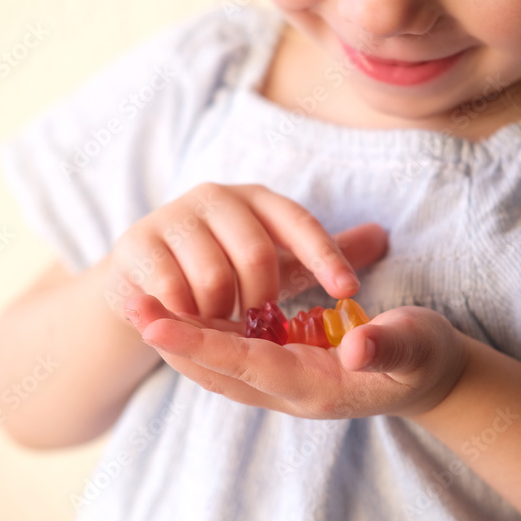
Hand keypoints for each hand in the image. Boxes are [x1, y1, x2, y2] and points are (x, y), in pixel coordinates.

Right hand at [102, 182, 387, 323]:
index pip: (299, 223)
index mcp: (256, 199)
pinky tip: (193, 322)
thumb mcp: (278, 259)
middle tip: (261, 323)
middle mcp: (215, 197)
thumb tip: (383, 235)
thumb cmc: (225, 268)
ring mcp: (172, 217)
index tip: (349, 292)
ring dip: (224, 314)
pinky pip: (171, 291)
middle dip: (264, 300)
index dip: (326, 256)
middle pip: (256, 254)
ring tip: (223, 323)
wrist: (146, 276)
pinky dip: (189, 317)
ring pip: (214, 278)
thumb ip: (323, 251)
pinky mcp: (137, 245)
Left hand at [123, 294, 469, 419]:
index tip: (154, 322)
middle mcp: (291, 390)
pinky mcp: (284, 369)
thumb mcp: (416, 348)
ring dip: (179, 339)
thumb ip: (386, 347)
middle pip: (217, 370)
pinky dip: (202, 337)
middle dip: (172, 340)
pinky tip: (181, 310)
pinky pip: (232, 357)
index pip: (247, 365)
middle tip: (128, 304)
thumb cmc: (424, 358)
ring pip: (218, 366)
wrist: (429, 380)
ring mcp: (285, 383)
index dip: (200, 342)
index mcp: (316, 386)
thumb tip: (352, 349)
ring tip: (140, 305)